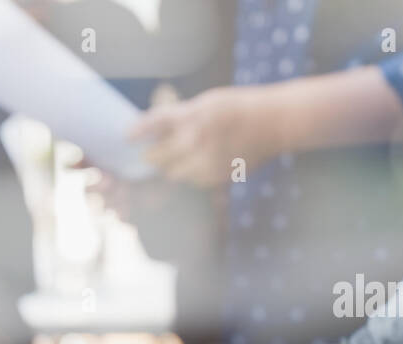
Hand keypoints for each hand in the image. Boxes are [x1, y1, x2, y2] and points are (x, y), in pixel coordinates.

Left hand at [128, 85, 283, 187]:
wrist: (276, 121)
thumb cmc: (239, 107)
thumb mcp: (208, 102)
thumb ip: (182, 117)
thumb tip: (155, 132)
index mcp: (194, 114)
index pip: (157, 123)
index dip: (139, 130)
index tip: (126, 136)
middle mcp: (198, 138)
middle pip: (158, 157)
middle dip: (153, 157)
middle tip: (150, 154)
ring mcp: (207, 160)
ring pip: (173, 174)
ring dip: (173, 168)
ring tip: (184, 157)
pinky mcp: (217, 176)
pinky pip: (193, 181)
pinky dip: (192, 174)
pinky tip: (203, 162)